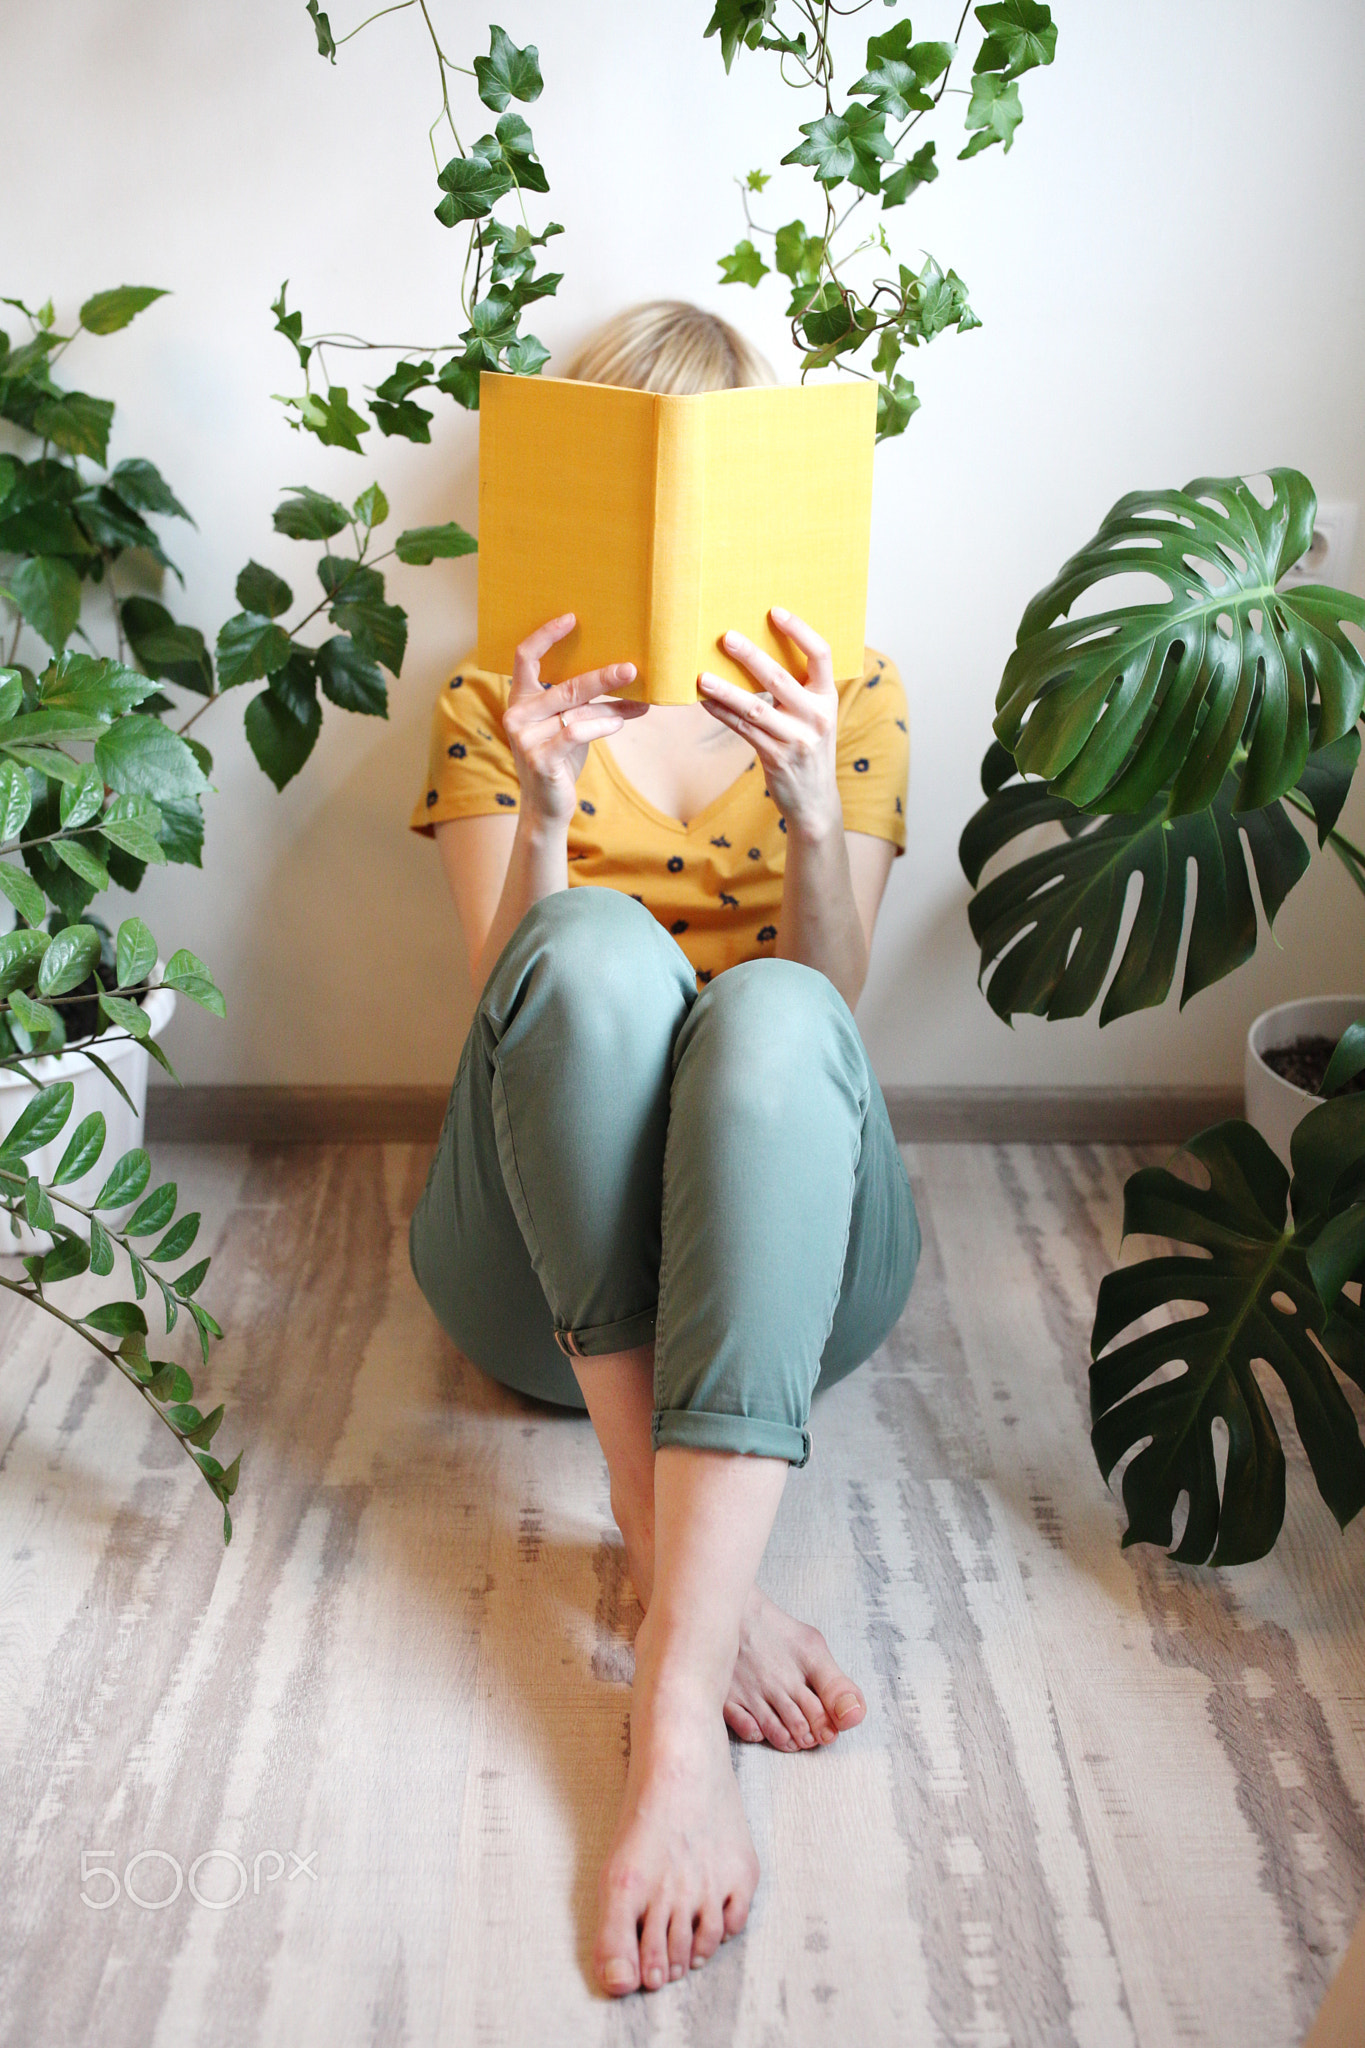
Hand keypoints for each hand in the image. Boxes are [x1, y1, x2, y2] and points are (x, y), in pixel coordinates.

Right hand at [503, 612, 645, 825]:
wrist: (547, 806)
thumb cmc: (562, 757)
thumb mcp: (570, 723)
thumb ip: (583, 701)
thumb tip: (628, 673)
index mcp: (521, 699)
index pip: (524, 657)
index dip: (545, 635)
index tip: (572, 618)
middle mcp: (517, 714)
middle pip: (565, 685)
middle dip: (603, 676)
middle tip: (632, 667)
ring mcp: (525, 738)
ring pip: (576, 710)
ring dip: (612, 705)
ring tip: (640, 703)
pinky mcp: (540, 759)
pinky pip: (576, 732)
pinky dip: (602, 725)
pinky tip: (620, 721)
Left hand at [697, 608, 840, 843]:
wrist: (815, 800)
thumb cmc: (808, 747)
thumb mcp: (814, 716)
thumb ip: (798, 688)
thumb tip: (756, 653)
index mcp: (828, 697)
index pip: (821, 654)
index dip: (799, 630)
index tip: (775, 611)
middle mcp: (817, 715)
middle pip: (780, 678)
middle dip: (751, 656)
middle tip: (727, 637)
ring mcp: (797, 738)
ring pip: (755, 707)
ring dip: (725, 690)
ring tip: (702, 676)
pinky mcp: (776, 757)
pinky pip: (743, 730)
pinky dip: (722, 714)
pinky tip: (704, 701)